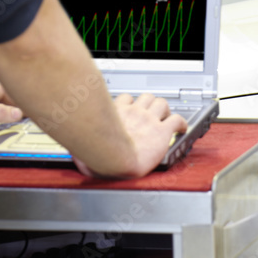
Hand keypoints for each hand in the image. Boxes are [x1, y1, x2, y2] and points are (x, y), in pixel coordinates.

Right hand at [73, 93, 187, 177]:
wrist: (114, 160)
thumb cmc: (98, 154)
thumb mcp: (84, 145)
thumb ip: (83, 145)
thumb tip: (75, 155)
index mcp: (114, 113)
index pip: (124, 100)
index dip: (131, 105)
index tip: (132, 111)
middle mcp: (133, 112)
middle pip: (146, 97)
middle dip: (150, 104)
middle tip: (152, 115)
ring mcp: (149, 120)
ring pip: (161, 103)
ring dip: (165, 110)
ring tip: (165, 119)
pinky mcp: (162, 131)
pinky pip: (177, 120)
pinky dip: (181, 123)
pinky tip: (181, 128)